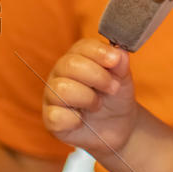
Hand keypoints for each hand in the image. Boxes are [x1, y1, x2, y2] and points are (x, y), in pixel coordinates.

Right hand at [42, 37, 137, 157]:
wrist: (116, 125)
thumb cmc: (115, 97)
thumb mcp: (122, 78)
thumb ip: (121, 64)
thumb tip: (118, 54)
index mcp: (78, 57)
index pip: (82, 46)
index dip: (100, 53)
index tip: (116, 61)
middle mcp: (61, 72)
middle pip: (70, 65)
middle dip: (97, 77)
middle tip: (112, 88)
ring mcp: (52, 94)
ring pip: (61, 89)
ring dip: (88, 99)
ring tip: (97, 104)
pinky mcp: (50, 118)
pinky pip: (56, 116)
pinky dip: (75, 120)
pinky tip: (82, 119)